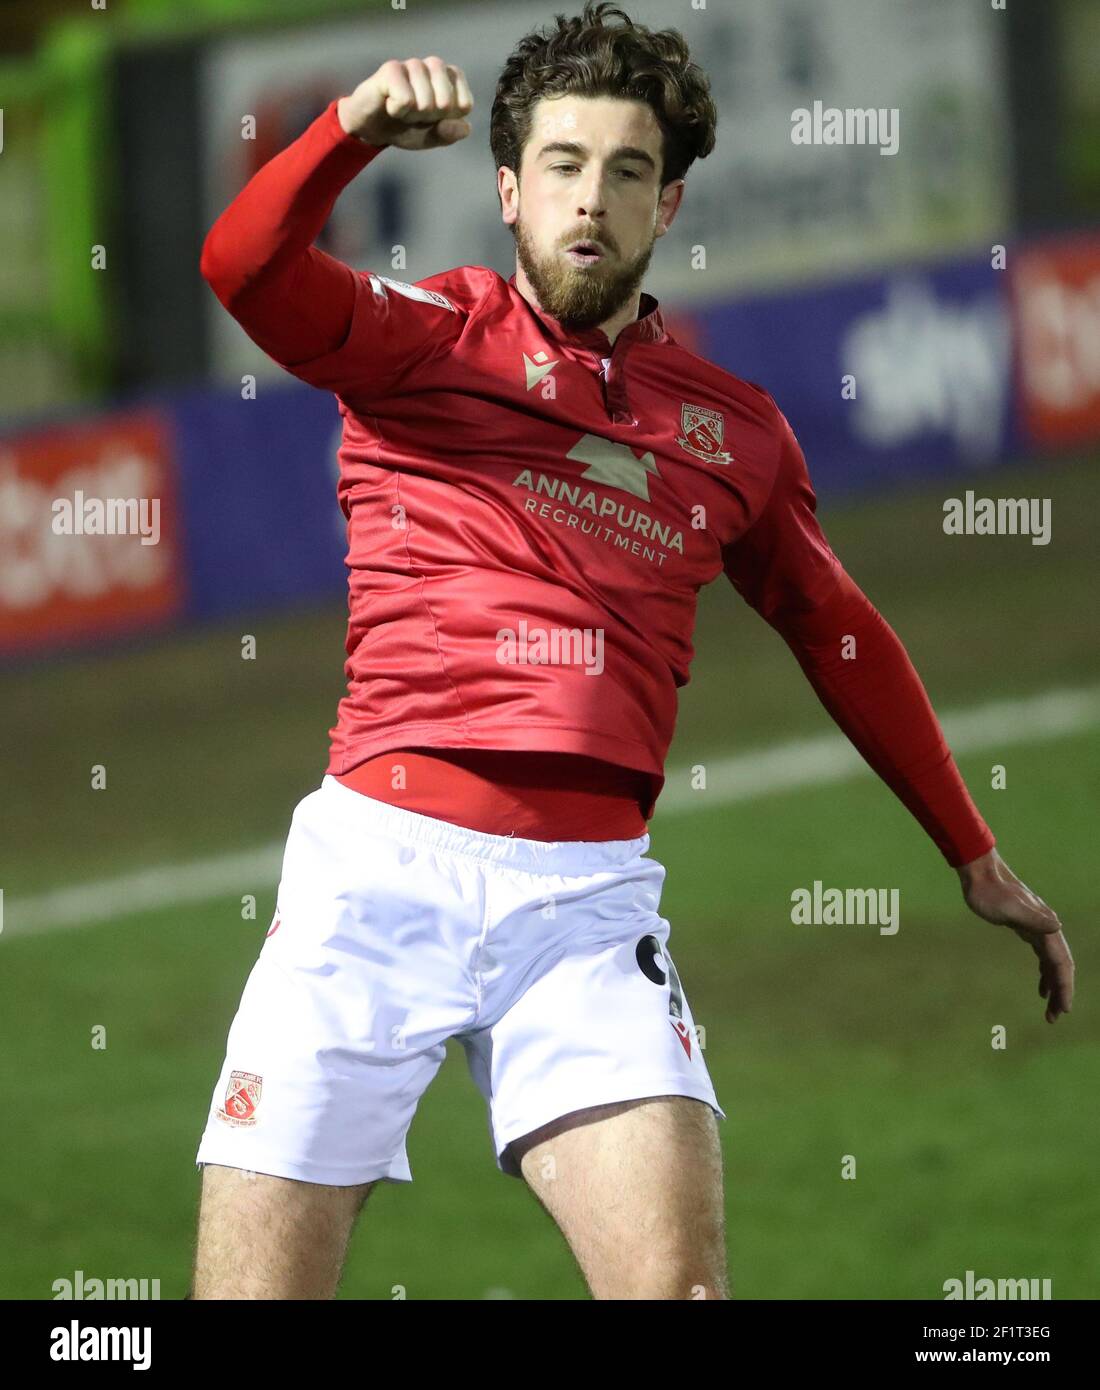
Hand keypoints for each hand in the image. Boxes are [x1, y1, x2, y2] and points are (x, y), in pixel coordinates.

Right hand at [337, 57, 472, 150]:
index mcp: (450, 79)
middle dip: (429, 119)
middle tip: (414, 115)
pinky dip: (397, 110)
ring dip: (411, 115)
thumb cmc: (405, 128)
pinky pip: (406, 99)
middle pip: (446, 103)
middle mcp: (434, 66)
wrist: (372, 129)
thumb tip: (465, 127)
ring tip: (401, 110)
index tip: (433, 119)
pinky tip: (389, 103)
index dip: (447, 120)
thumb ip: (450, 134)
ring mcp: (413, 64)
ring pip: (426, 102)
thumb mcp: (432, 137)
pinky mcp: (392, 68)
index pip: (465, 104)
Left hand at [957, 848, 1073, 1022]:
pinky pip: (1043, 958)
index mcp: (1045, 926)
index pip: (1061, 962)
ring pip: (1052, 964)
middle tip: (1055, 1018)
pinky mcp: (1026, 929)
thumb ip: (1032, 917)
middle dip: (1061, 992)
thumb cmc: (988, 893)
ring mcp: (1037, 929)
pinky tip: (1041, 990)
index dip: (1065, 986)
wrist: (980, 875)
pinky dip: (1044, 975)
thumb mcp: (1008, 907)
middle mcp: (1046, 928)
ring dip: (1054, 987)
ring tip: (1050, 1012)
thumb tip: (1057, 928)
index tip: (1064, 1008)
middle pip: (1060, 966)